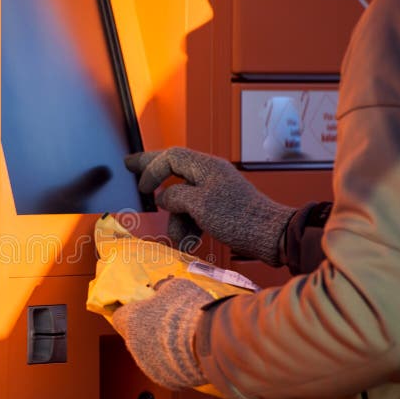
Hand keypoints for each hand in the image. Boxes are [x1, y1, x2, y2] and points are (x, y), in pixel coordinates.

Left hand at [112, 278, 213, 389]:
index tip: (144, 309)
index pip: (119, 317)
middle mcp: (134, 346)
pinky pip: (165, 369)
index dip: (132, 312)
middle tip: (168, 323)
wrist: (211, 343)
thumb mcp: (176, 287)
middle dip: (147, 330)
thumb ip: (163, 288)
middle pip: (134, 337)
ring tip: (182, 340)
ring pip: (149, 355)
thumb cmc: (190, 310)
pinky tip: (189, 354)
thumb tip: (160, 289)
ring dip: (160, 348)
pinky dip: (173, 363)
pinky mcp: (165, 380)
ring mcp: (148, 365)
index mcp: (132, 321)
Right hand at [126, 147, 295, 265]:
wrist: (270, 235)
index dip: (152, 169)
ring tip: (180, 238)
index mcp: (206, 166)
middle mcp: (209, 174)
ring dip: (177, 220)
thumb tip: (163, 197)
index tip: (142, 188)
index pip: (171, 157)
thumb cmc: (238, 218)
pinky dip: (189, 226)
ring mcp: (214, 191)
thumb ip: (176, 196)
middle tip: (129, 165)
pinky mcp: (219, 208)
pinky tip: (191, 241)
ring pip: (182, 199)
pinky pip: (194, 212)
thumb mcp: (200, 205)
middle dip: (151, 171)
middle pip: (173, 167)